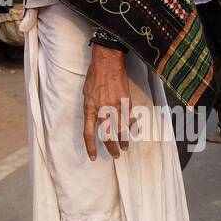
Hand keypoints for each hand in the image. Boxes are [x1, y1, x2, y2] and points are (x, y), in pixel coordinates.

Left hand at [83, 45, 131, 160]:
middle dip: (111, 148)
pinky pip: (131, 119)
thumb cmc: (94, 76)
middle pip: (107, 136)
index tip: (93, 157)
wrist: (107, 63)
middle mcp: (102, 110)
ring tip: (125, 148)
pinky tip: (134, 133)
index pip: (89, 133)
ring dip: (124, 141)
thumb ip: (90, 108)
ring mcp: (116, 107)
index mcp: (89, 108)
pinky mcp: (126, 102)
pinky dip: (133, 128)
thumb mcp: (86, 93)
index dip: (91, 147)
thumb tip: (94, 118)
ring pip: (121, 131)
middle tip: (115, 155)